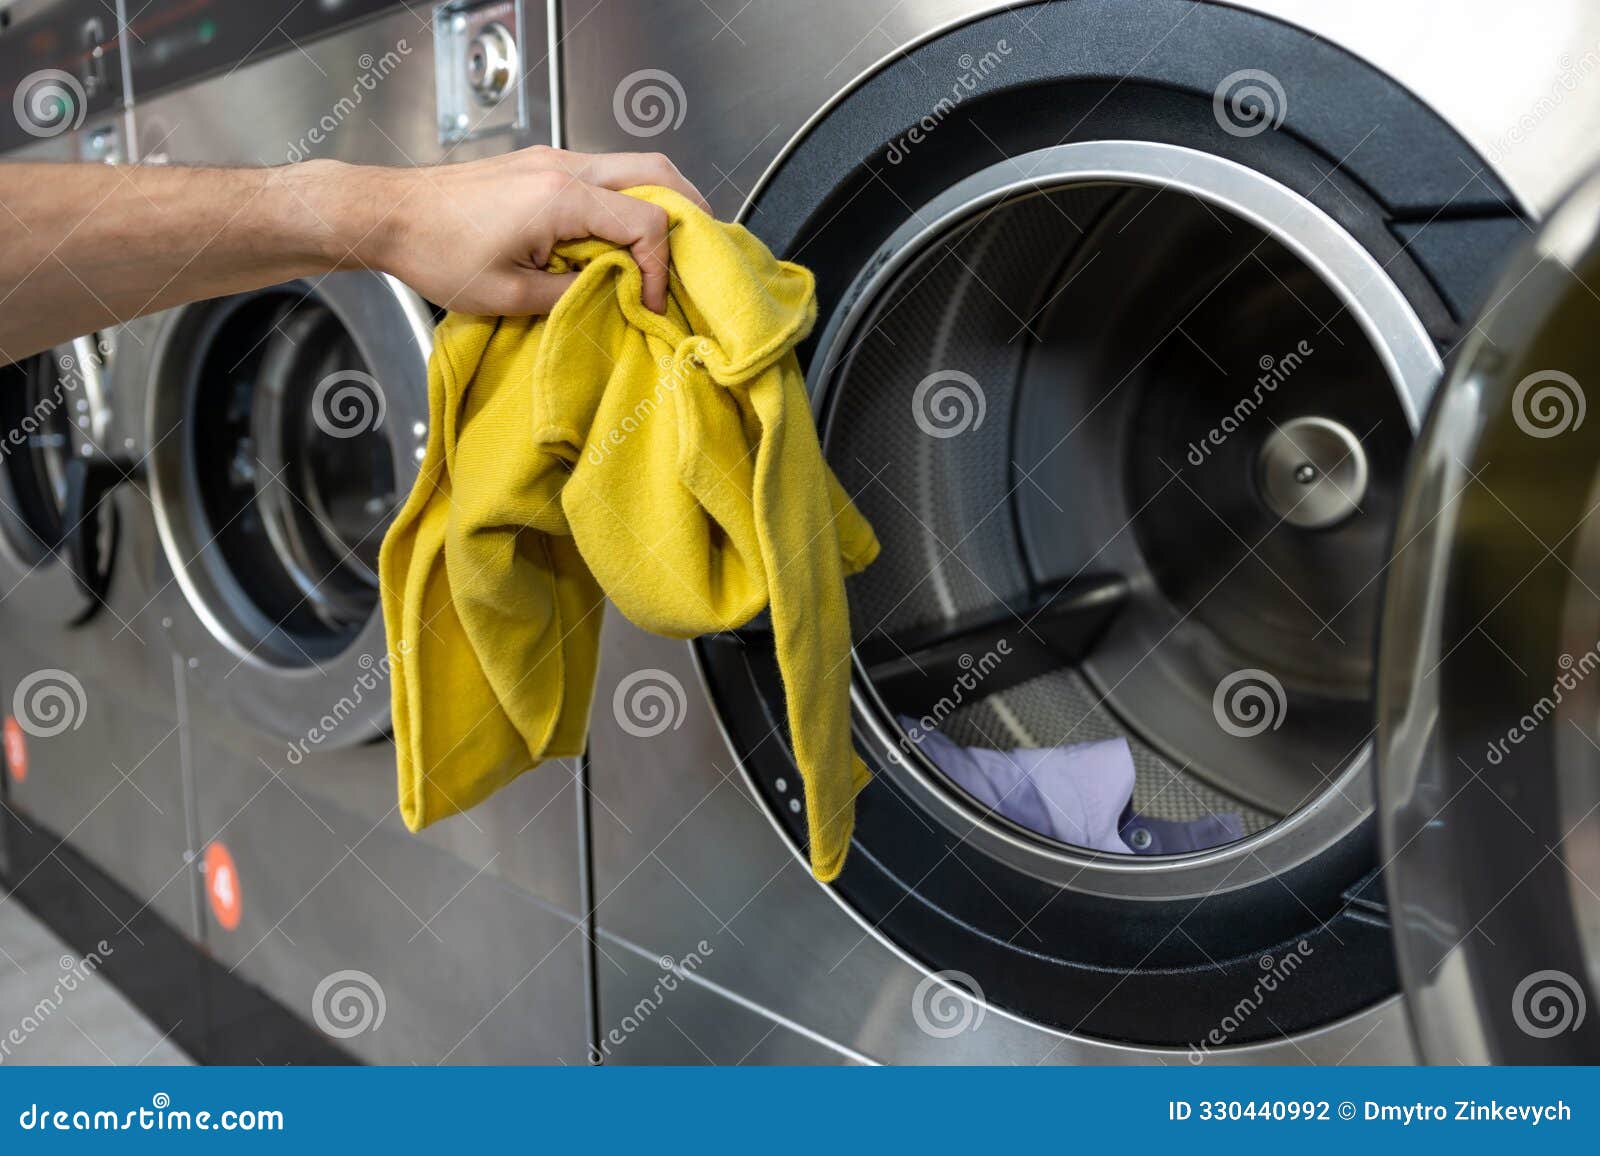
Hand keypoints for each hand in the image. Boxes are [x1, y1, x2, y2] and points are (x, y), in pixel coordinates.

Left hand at [359, 146, 709, 315]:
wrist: (390, 214)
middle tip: (696, 256)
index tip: (649, 303)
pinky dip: (628, 202)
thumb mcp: (511, 296)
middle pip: (658, 173)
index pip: (647, 222)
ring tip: (662, 253)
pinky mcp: (542, 165)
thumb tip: (616, 294)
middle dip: (688, 215)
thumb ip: (574, 293)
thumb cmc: (438, 253)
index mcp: (561, 197)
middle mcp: (565, 167)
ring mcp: (554, 160)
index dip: (661, 268)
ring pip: (635, 168)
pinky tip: (620, 239)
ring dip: (658, 206)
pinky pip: (605, 175)